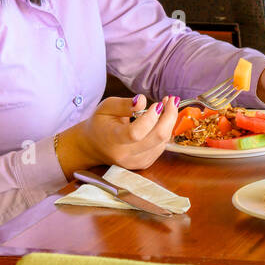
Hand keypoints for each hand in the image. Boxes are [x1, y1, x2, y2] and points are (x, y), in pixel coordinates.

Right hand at [56, 93, 179, 177]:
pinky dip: (165, 132)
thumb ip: (124, 104)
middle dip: (169, 116)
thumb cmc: (100, 124)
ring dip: (169, 122)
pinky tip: (162, 119)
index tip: (157, 103)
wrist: (93, 146)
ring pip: (163, 142)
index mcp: (113, 140)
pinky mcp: (143, 164)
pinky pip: (161, 147)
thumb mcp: (106, 107)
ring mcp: (135, 162)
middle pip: (157, 137)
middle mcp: (125, 155)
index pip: (136, 132)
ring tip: (167, 106)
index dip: (151, 117)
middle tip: (171, 100)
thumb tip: (142, 100)